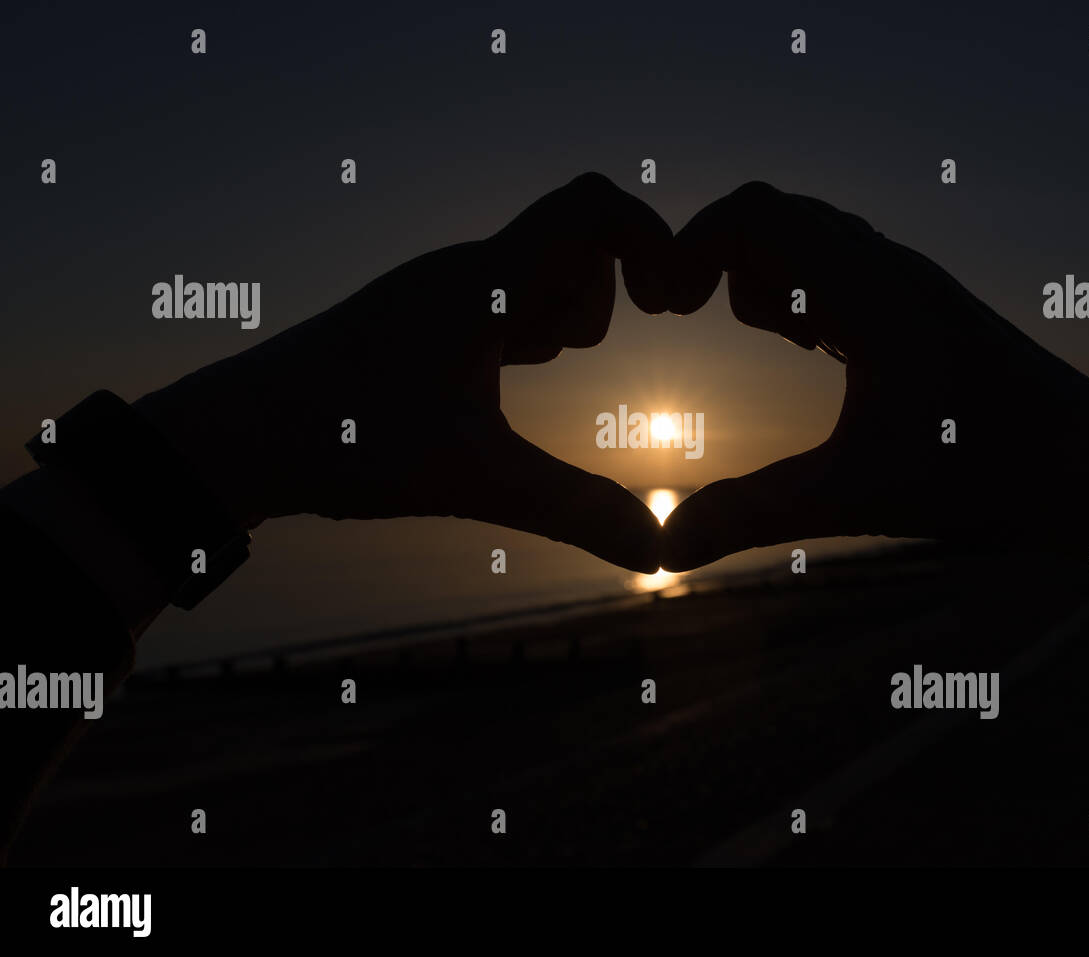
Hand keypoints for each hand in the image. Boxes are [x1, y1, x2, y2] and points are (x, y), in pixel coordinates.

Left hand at [135, 173, 673, 572]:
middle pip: (573, 243)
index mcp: (483, 283)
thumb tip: (659, 554)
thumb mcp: (473, 478)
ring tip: (529, 369)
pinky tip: (503, 379)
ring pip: (534, 273)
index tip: (668, 305)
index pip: (590, 206)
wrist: (233, 436)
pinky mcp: (418, 322)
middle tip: (574, 358)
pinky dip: (524, 329)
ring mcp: (436, 296)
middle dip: (602, 297)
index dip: (649, 238)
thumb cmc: (344, 442)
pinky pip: (498, 300)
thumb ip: (573, 511)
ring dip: (561, 314)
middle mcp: (463, 273)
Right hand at [660, 182, 1088, 569]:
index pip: (757, 213)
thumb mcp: (858, 495)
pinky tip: (808, 349)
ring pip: (815, 245)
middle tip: (685, 316)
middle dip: (720, 260)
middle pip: (779, 220)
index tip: (665, 307)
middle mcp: (890, 270)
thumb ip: (753, 516)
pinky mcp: (928, 318)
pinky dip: (806, 294)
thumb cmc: (992, 472)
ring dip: (767, 276)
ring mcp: (912, 290)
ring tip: (762, 339)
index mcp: (868, 287)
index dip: (692, 245)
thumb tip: (662, 550)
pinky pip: (847, 275)